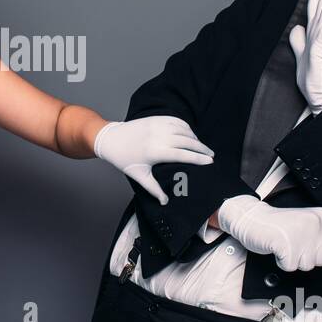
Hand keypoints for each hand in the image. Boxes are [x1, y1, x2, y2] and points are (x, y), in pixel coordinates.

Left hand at [94, 115, 213, 205]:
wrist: (110, 139)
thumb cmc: (124, 159)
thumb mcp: (139, 176)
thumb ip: (154, 189)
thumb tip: (165, 202)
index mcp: (156, 152)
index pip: (184, 155)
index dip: (199, 159)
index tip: (210, 162)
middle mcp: (159, 136)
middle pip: (188, 141)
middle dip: (202, 148)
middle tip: (211, 155)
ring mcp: (158, 125)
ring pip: (184, 130)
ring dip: (195, 138)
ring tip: (201, 147)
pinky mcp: (156, 118)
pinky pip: (177, 121)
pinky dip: (186, 127)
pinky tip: (190, 134)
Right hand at [216, 194, 321, 271]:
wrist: (251, 218)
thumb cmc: (278, 224)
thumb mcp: (308, 224)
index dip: (318, 251)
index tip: (303, 240)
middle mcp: (315, 223)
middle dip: (305, 257)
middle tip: (292, 242)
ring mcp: (302, 233)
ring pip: (307, 265)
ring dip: (293, 260)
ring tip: (285, 244)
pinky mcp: (287, 244)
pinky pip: (291, 267)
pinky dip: (281, 262)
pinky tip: (276, 248)